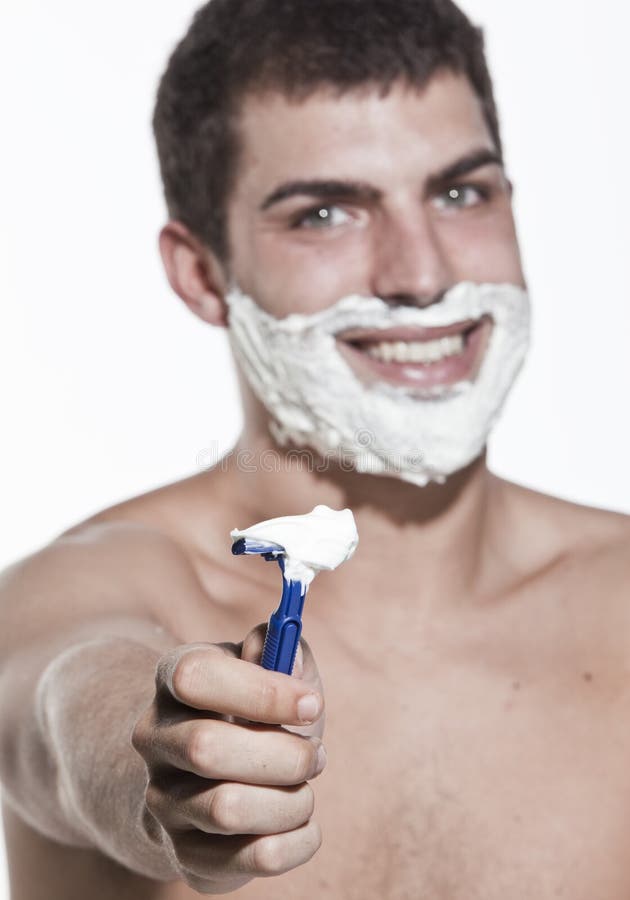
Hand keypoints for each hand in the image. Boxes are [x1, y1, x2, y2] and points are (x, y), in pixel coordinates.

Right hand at [131, 626, 325, 893]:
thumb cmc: (256, 710)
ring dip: (292, 800)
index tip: (312, 704)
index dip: (260, 691)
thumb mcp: (272, 668)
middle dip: (283, 754)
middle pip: (205, 748)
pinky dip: (297, 841)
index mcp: (173, 677)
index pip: (193, 677)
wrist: (212, 776)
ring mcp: (162, 799)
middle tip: (317, 755)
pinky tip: (301, 823)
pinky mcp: (186, 855)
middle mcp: (155, 737)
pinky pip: (252, 857)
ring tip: (305, 788)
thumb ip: (284, 649)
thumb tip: (292, 659)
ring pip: (226, 809)